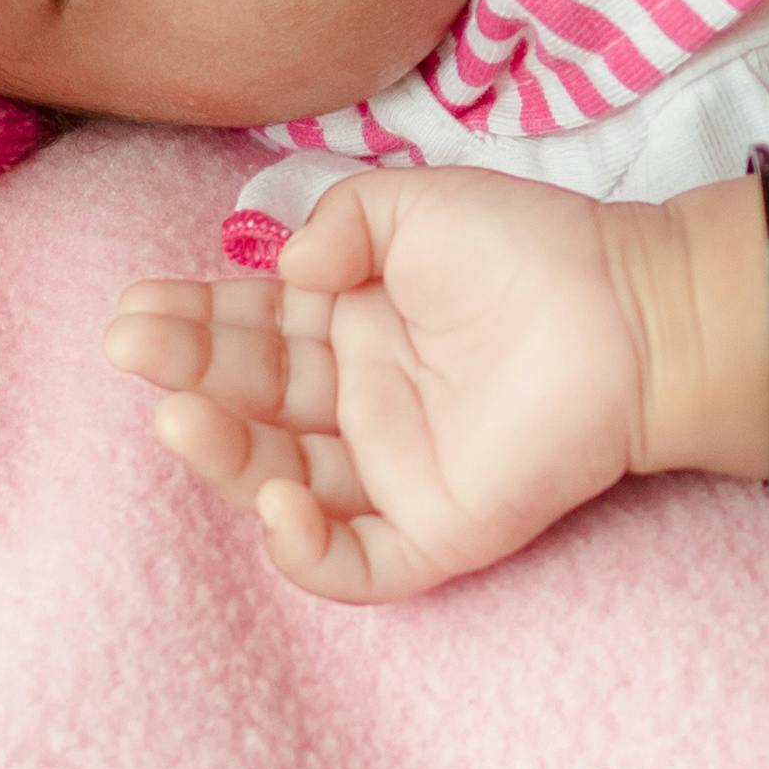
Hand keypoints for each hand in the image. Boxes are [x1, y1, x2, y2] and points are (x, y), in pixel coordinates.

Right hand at [102, 166, 664, 601]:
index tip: (134, 307)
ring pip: (283, 481)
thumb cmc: (533, 249)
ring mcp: (395, 472)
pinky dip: (307, 548)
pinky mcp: (438, 529)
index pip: (250, 330)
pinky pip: (356, 563)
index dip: (190, 321)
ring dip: (224, 454)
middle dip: (186, 374)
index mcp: (351, 326)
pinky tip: (276, 499)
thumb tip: (280, 270)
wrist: (636, 309)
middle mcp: (362, 403)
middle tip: (132, 347)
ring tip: (179, 413)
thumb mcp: (417, 206)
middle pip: (251, 402)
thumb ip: (337, 224)